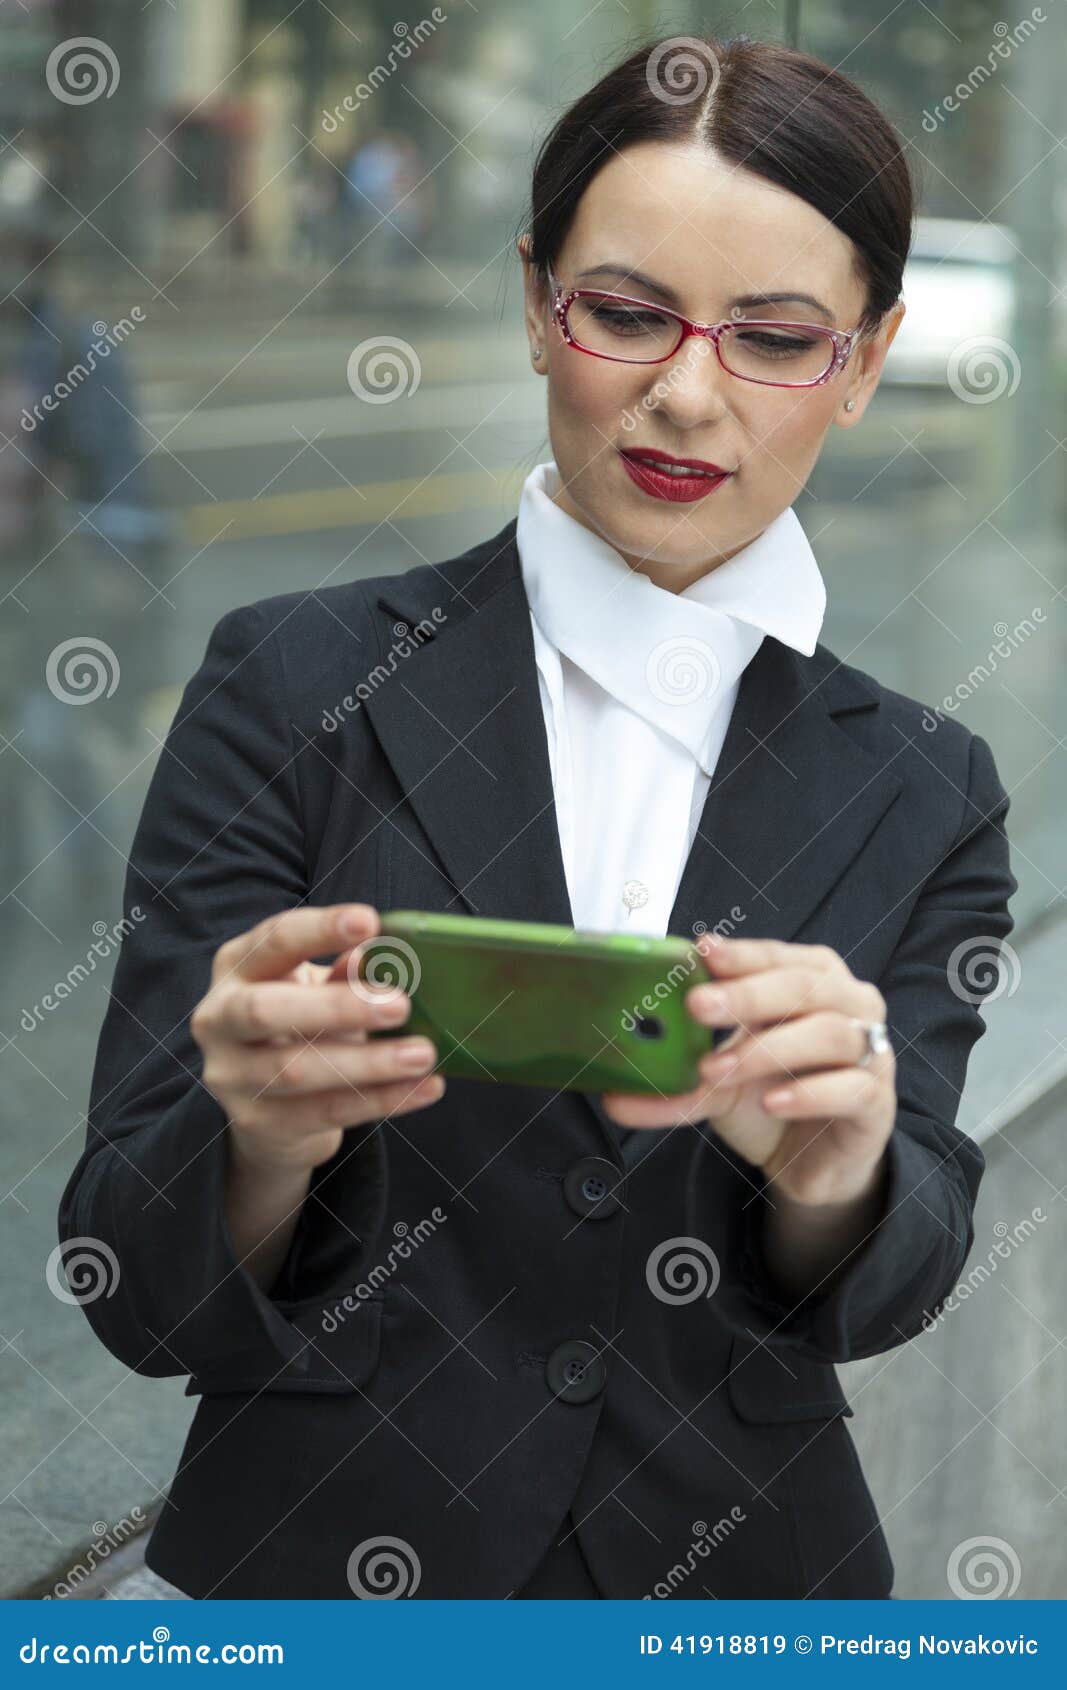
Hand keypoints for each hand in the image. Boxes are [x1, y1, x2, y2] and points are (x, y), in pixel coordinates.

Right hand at [192, 903, 444, 1173]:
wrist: (271, 1107)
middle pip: (265, 1010)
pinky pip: (326, 1111)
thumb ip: (344, 974)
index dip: (320, 930)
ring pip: (297, 1070)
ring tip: (423, 1054)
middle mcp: (219, 1017)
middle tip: (400, 1004)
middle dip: (337, 1006)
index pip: (274, 940)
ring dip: (369, 1062)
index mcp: (237, 966)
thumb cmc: (302, 1024)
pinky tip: (426, 1087)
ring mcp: (231, 1075)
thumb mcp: (319, 989)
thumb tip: (383, 958)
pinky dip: (382, 1099)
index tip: (370, 921)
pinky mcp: (258, 1122)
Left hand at [601, 934, 895, 1208]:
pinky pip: (852, 1086)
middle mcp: (848, 1004)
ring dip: (767, 1049)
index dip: (741, 954)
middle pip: (804, 985)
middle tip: (697, 1007)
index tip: (701, 953)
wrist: (813, 1164)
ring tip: (718, 1071)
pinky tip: (771, 1102)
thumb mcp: (719, 1086)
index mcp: (810, 980)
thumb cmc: (771, 1099)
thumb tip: (610, 1093)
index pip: (777, 956)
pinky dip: (808, 1092)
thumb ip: (675, 1084)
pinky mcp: (876, 1100)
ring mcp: (869, 1051)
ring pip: (828, 1032)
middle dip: (748, 994)